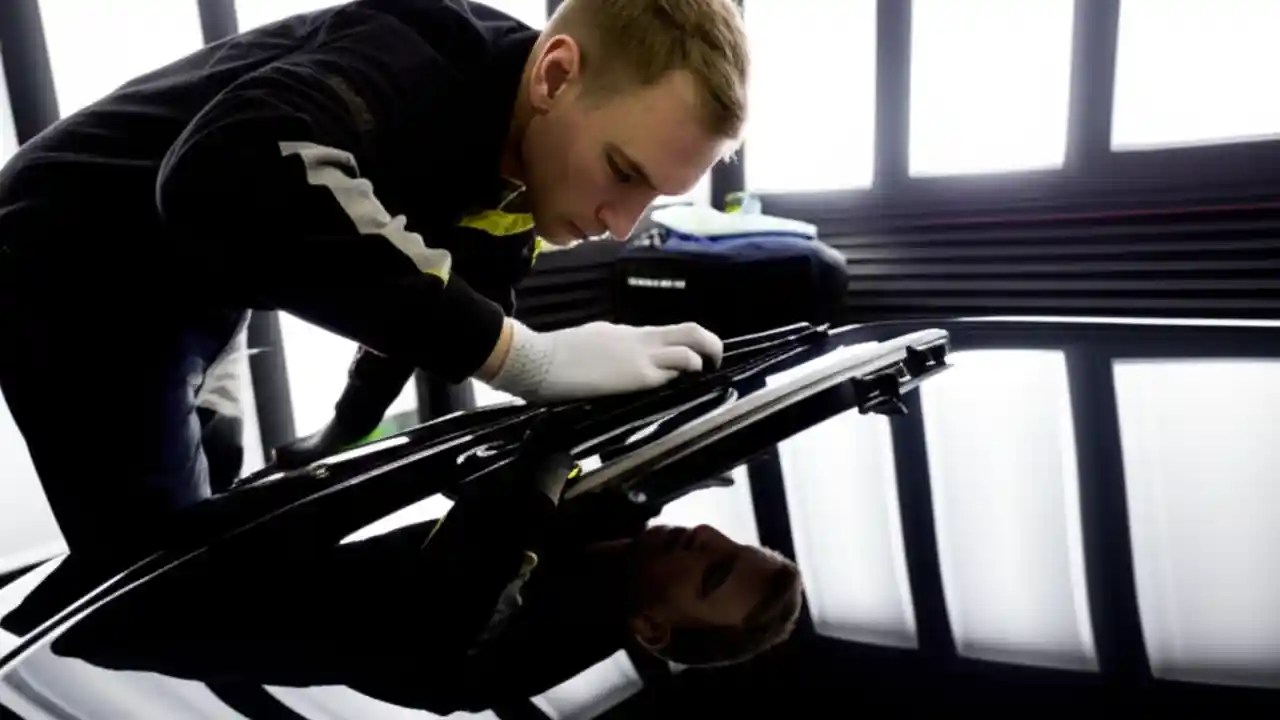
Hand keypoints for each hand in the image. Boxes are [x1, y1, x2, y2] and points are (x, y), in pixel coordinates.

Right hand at [485, 318, 722, 402]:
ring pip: (691, 345)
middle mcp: (639, 339)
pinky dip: (687, 372)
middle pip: (689, 329)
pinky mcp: (639, 374)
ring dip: (706, 358)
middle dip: (710, 343)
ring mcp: (641, 354)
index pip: (666, 334)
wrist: (538, 359)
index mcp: (625, 333)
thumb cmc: (554, 357)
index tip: (692, 359)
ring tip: (707, 373)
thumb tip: (615, 364)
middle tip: (714, 362)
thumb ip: (607, 351)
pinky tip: (686, 383)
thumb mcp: (588, 345)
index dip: (685, 345)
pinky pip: (676, 368)